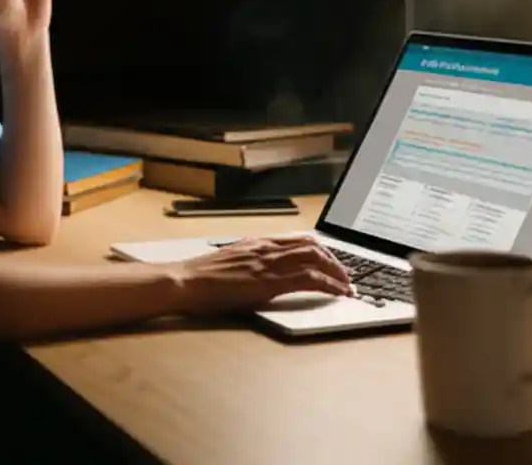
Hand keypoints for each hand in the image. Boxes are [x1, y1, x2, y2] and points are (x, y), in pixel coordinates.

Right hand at [169, 236, 354, 316]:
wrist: (185, 282)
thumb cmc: (200, 277)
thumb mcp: (230, 261)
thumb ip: (250, 261)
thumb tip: (263, 270)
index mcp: (257, 242)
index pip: (299, 239)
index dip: (321, 250)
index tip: (331, 261)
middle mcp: (266, 247)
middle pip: (313, 246)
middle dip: (335, 260)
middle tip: (345, 275)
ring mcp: (269, 263)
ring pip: (316, 259)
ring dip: (337, 272)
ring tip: (347, 286)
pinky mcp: (270, 282)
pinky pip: (308, 279)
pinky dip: (328, 284)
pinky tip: (337, 292)